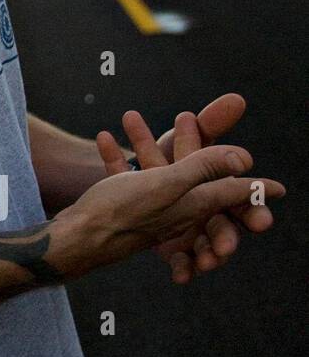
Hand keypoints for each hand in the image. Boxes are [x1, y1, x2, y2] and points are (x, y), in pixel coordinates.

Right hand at [95, 95, 274, 282]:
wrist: (78, 239)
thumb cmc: (121, 212)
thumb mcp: (167, 184)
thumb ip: (203, 168)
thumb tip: (242, 159)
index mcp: (194, 202)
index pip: (235, 192)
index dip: (256, 186)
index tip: (279, 189)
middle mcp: (178, 208)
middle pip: (195, 176)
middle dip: (185, 142)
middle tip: (185, 119)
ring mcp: (151, 210)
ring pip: (154, 169)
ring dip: (142, 141)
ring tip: (128, 116)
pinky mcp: (125, 209)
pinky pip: (126, 178)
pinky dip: (117, 159)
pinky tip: (102, 139)